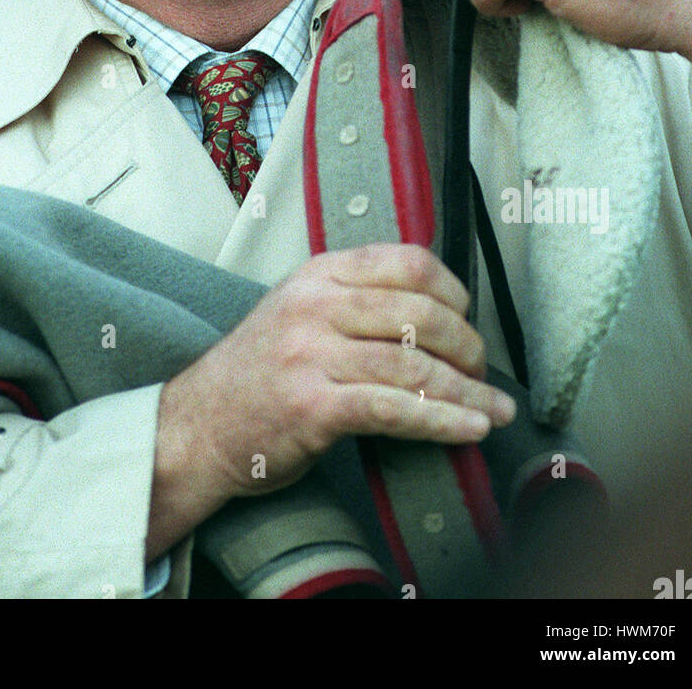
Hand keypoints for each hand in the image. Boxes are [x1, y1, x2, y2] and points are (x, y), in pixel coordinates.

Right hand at [145, 243, 515, 557]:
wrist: (197, 426)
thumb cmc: (258, 373)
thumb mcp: (298, 310)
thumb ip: (354, 299)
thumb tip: (436, 313)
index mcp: (318, 274)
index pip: (406, 262)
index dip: (453, 291)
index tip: (469, 318)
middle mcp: (314, 306)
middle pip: (420, 313)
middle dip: (466, 346)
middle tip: (482, 371)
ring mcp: (311, 355)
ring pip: (412, 365)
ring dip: (466, 391)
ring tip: (494, 409)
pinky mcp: (312, 407)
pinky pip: (394, 409)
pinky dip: (442, 421)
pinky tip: (469, 428)